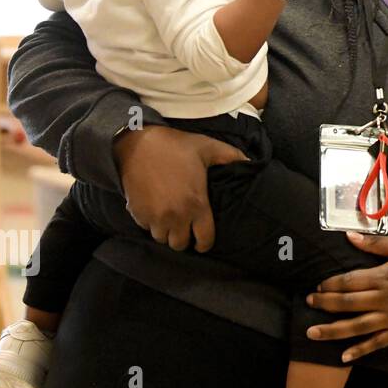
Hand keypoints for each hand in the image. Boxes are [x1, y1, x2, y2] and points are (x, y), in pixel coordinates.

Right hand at [114, 126, 246, 251]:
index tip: (204, 239)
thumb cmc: (176, 146)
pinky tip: (157, 211)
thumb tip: (251, 163)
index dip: (205, 242)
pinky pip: (146, 228)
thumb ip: (232, 157)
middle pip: (180, 244)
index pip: (204, 239)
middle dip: (185, 238)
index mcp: (196, 204)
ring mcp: (154, 217)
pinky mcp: (137, 213)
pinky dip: (152, 224)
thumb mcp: (208, 147)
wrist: (137, 143)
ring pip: (162, 238)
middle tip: (187, 227)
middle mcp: (175, 216)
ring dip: (168, 232)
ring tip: (172, 219)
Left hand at [305, 235, 387, 360]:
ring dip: (332, 331)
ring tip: (311, 333)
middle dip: (325, 304)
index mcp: (384, 277)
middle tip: (308, 303)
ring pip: (356, 327)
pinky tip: (342, 357)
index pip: (350, 282)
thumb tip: (350, 236)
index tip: (319, 286)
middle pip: (348, 304)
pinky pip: (375, 344)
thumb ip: (377, 243)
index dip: (331, 284)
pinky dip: (359, 351)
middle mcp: (384, 300)